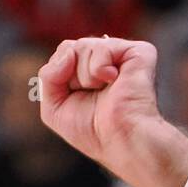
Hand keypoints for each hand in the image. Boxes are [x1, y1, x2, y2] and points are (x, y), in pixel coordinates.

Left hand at [38, 36, 187, 186]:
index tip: (75, 97)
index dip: (60, 76)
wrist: (119, 141)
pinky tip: (113, 80)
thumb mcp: (54, 107)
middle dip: (71, 76)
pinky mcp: (139, 52)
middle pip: (70, 47)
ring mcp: (123, 55)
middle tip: (91, 95)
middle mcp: (107, 60)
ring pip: (84, 45)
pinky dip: (99, 68)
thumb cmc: (92, 132)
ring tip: (104, 91)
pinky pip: (103, 45)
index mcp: (89, 71)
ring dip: (85, 76)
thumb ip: (47, 76)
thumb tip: (68, 52)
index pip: (63, 54)